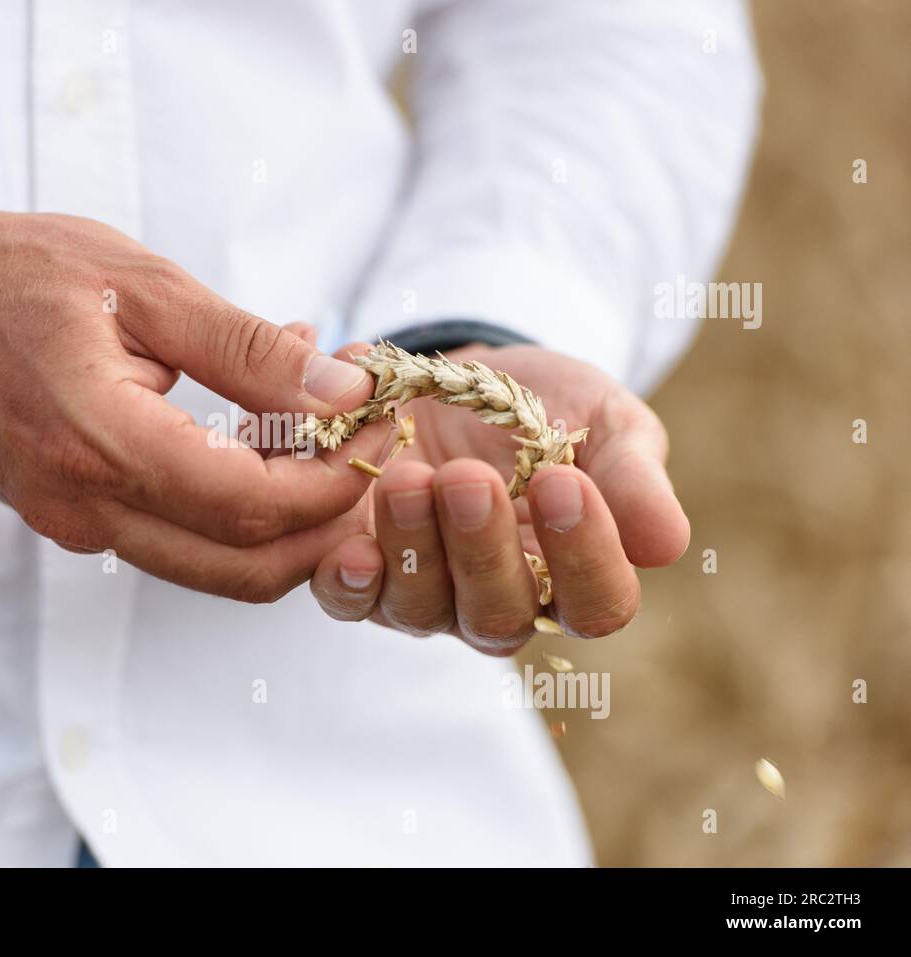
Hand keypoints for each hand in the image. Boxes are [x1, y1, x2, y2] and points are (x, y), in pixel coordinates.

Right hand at [0, 209, 387, 600]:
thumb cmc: (9, 277)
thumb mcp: (141, 286)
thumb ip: (247, 348)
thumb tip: (343, 390)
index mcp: (101, 445)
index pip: (251, 510)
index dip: (332, 484)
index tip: (376, 432)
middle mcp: (86, 511)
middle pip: (245, 571)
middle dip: (325, 526)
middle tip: (368, 454)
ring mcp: (76, 527)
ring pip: (216, 570)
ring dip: (287, 527)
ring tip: (324, 444)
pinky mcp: (75, 522)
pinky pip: (178, 543)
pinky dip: (237, 513)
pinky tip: (261, 441)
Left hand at [307, 341, 689, 652]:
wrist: (454, 376)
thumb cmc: (546, 406)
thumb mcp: (601, 419)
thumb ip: (632, 474)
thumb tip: (667, 544)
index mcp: (575, 577)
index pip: (597, 603)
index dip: (585, 556)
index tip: (562, 481)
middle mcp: (499, 602)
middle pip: (499, 618)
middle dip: (483, 550)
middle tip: (469, 477)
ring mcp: (424, 596)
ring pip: (422, 610)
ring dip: (413, 550)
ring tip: (407, 479)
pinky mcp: (359, 575)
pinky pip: (351, 602)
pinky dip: (349, 582)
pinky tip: (352, 547)